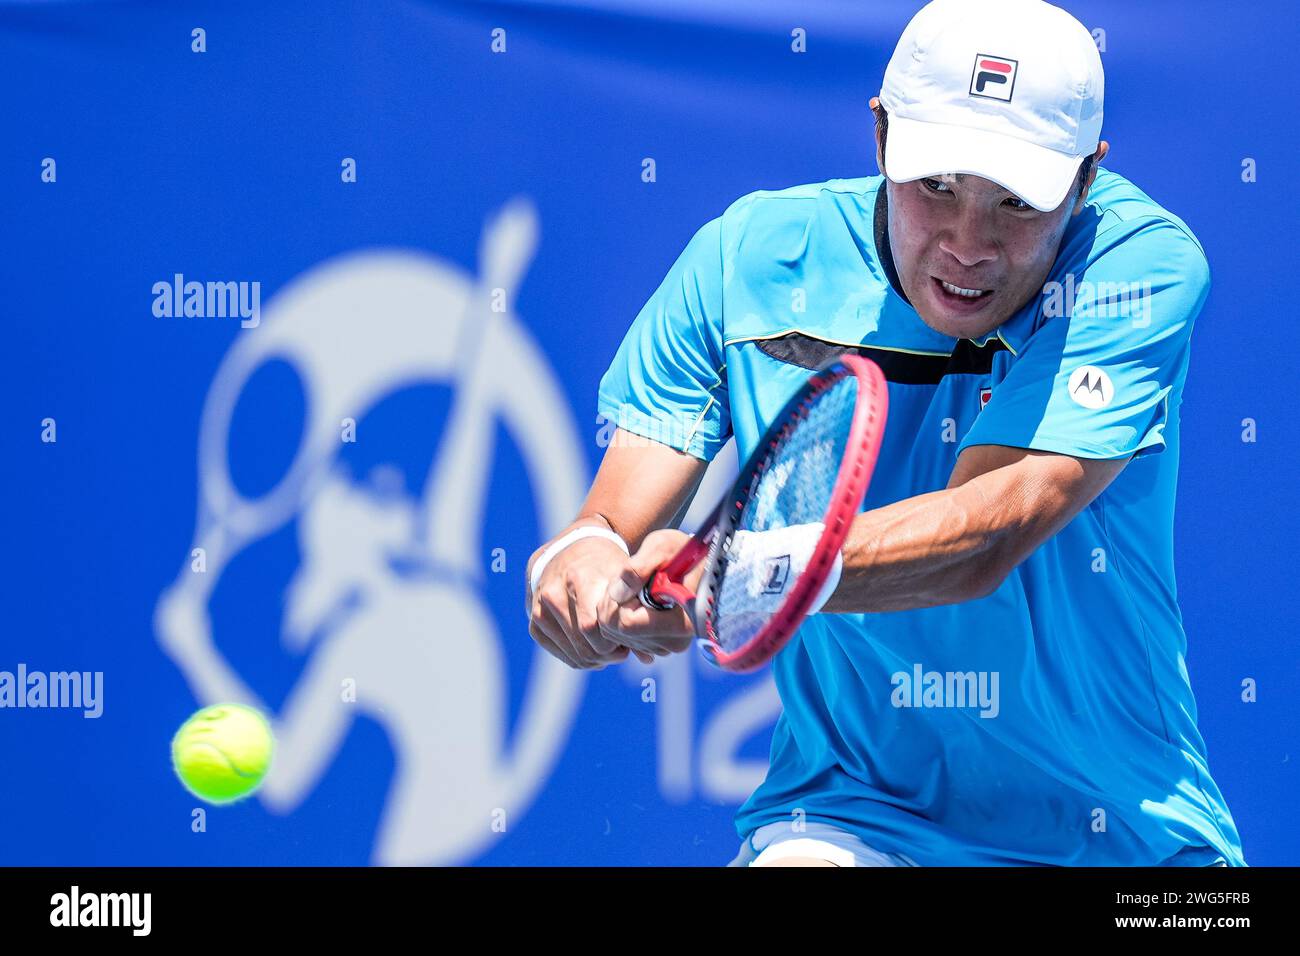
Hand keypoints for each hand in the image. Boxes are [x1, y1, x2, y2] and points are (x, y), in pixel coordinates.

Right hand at [527, 532, 654, 668]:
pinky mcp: (535, 622)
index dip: (614, 642)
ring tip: (610, 649)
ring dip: (596, 659)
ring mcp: (540, 609)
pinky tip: (595, 650)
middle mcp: (553, 593)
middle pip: (583, 643)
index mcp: (577, 579)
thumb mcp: (624, 578)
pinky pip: (561, 654)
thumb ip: (637, 613)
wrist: (570, 552)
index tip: (627, 641)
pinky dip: (581, 658)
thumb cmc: (604, 565)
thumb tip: (648, 659)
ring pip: (574, 653)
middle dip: (607, 654)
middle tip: (621, 650)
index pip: (591, 626)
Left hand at [597, 529, 701, 657]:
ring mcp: (667, 646)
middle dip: (618, 605)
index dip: (621, 600)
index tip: (631, 581)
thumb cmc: (682, 551)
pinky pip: (627, 639)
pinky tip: (642, 601)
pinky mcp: (659, 646)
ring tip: (641, 588)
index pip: (627, 623)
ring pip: (620, 636)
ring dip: (622, 610)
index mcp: (681, 621)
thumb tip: (617, 594)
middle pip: (619, 632)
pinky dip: (627, 618)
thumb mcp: (661, 547)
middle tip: (633, 582)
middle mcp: (676, 641)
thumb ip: (637, 568)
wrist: (699, 562)